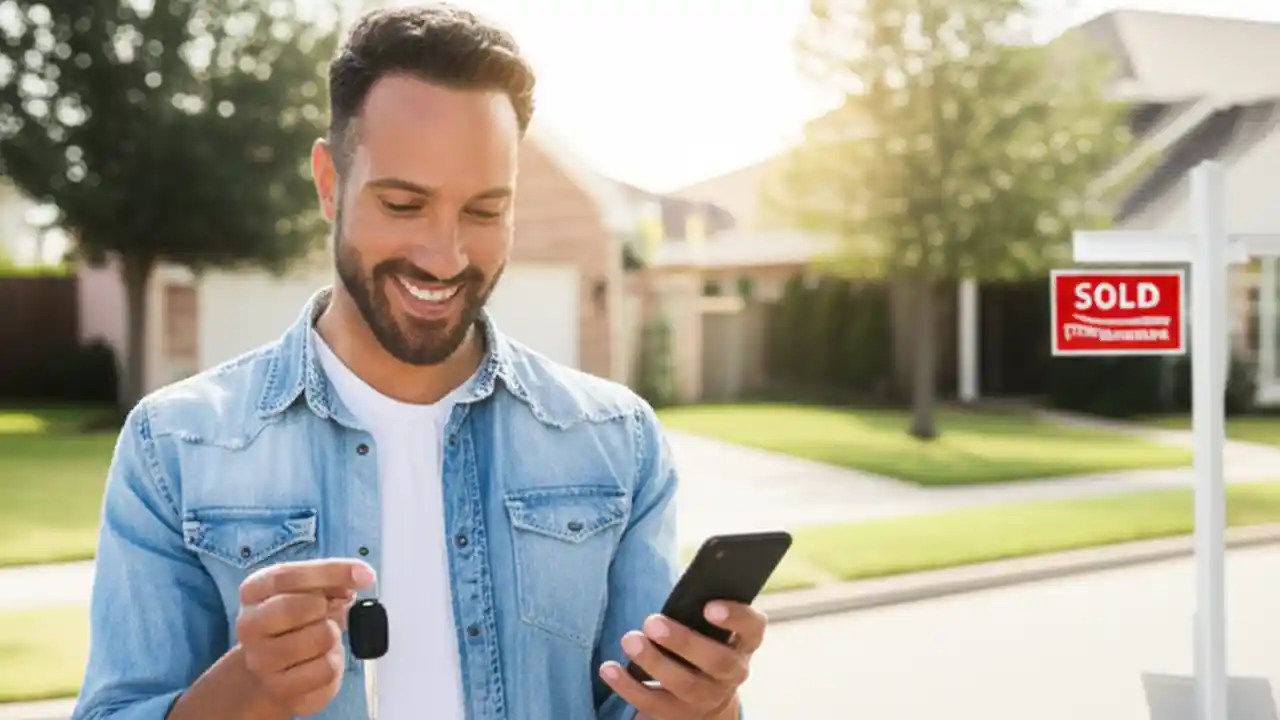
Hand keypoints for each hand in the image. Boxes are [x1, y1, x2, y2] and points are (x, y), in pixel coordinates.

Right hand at [235, 558, 376, 716]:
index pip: (288, 577)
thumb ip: (332, 578)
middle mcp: (249, 626)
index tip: (365, 575)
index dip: (331, 572)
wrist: (273, 667)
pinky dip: (335, 662)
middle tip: (325, 613)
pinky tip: (320, 660)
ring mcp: (261, 661)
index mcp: (254, 591)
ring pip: (321, 638)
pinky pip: (327, 670)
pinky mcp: (281, 689)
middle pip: (301, 607)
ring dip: (332, 636)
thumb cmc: (296, 621)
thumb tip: (360, 576)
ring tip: (320, 638)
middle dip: (325, 608)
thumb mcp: (309, 589)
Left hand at [599, 601, 766, 719]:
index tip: (709, 606)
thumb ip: (698, 609)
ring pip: (685, 684)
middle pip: (716, 660)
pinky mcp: (679, 716)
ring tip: (630, 640)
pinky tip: (610, 669)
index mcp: (743, 644)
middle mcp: (731, 673)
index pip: (752, 628)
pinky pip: (654, 705)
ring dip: (654, 662)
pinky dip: (629, 687)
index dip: (735, 617)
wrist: (705, 701)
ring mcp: (706, 698)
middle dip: (683, 641)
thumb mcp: (710, 628)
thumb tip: (679, 587)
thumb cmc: (702, 646)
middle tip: (652, 623)